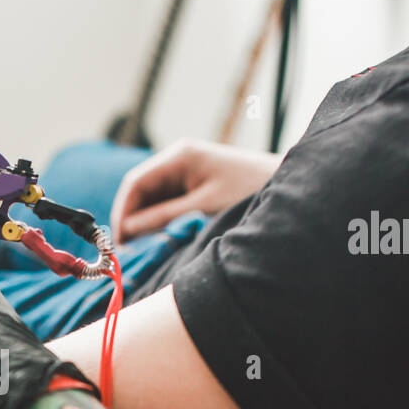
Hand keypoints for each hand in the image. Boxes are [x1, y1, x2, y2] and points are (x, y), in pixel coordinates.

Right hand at [110, 140, 280, 243]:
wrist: (290, 187)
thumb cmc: (250, 193)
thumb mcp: (202, 208)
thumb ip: (163, 218)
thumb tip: (127, 231)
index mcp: (180, 156)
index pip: (135, 183)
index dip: (122, 213)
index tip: (119, 243)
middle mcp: (180, 159)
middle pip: (141, 190)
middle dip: (131, 220)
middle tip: (129, 252)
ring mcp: (188, 171)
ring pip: (153, 199)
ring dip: (146, 222)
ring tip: (145, 250)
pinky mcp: (197, 184)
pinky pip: (168, 203)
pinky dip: (161, 221)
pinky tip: (162, 240)